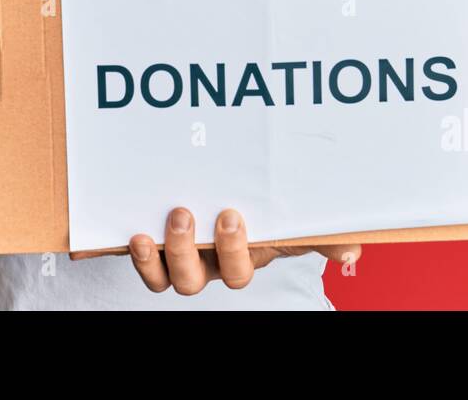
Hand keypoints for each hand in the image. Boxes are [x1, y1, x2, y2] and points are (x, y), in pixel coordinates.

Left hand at [71, 207, 361, 294]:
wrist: (235, 188)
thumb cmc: (268, 212)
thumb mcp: (297, 220)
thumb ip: (325, 235)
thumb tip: (351, 253)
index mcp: (240, 258)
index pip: (236, 271)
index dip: (231, 251)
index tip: (232, 214)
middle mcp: (204, 263)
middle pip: (189, 280)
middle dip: (186, 251)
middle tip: (186, 213)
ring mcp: (174, 253)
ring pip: (160, 273)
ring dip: (153, 254)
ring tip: (155, 220)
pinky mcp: (150, 237)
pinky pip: (132, 253)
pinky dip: (124, 249)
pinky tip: (116, 233)